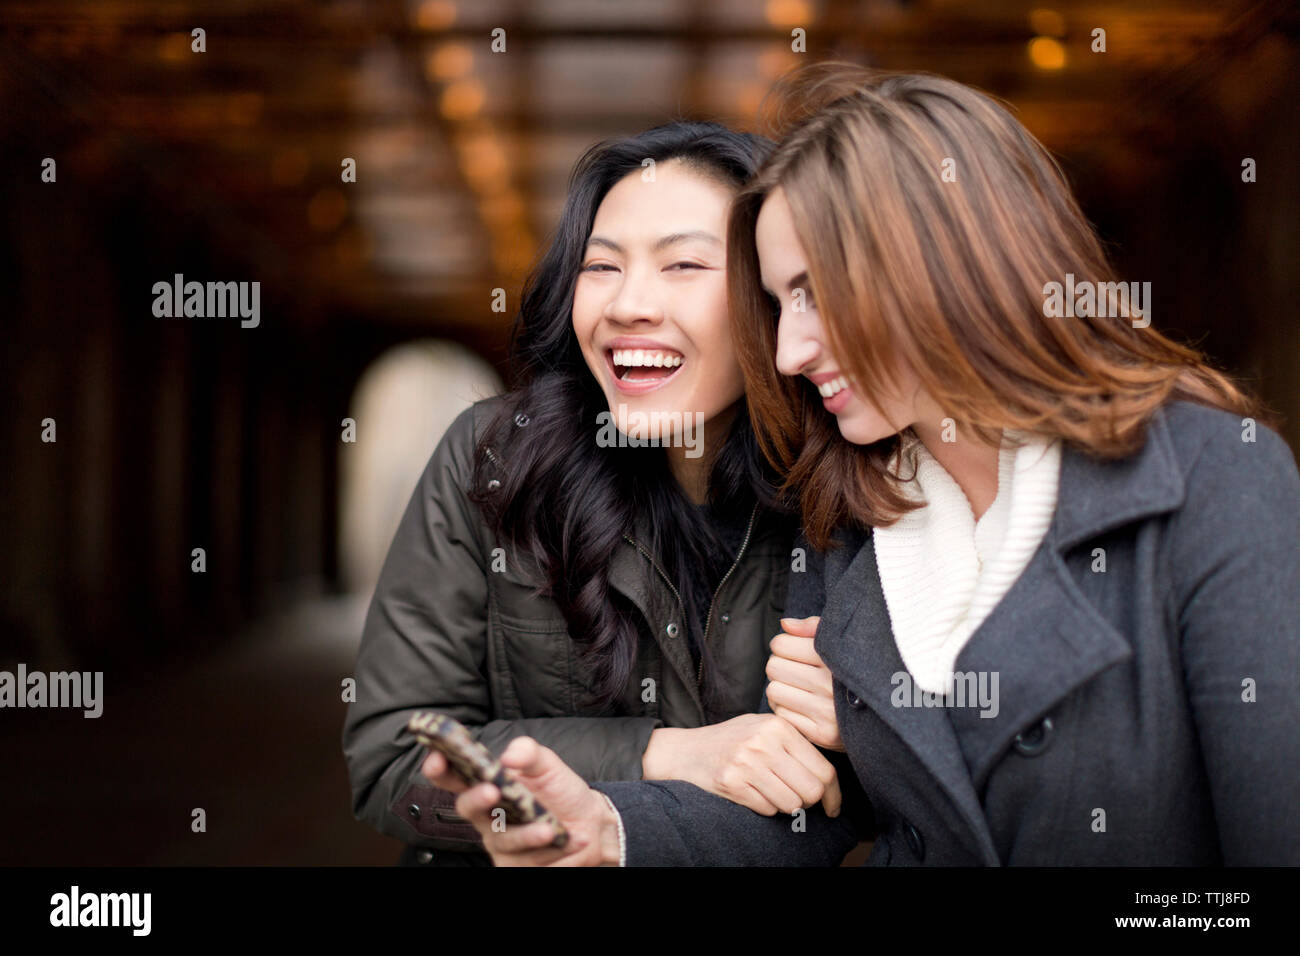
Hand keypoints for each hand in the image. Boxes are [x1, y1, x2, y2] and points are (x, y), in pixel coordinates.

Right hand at [420, 737, 618, 866]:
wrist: (590, 823)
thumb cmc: (561, 792)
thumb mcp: (548, 765)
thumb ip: (528, 752)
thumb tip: (509, 756)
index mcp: (488, 784)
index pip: (454, 775)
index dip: (439, 767)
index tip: (438, 757)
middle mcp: (487, 815)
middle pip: (466, 808)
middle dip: (476, 799)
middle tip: (491, 790)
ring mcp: (500, 841)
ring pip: (502, 839)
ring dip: (525, 835)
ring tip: (548, 829)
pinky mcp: (515, 864)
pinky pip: (522, 862)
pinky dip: (546, 852)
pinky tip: (562, 841)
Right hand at [641, 712, 840, 817]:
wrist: (688, 751)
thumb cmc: (733, 740)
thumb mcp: (764, 728)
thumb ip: (795, 743)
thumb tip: (830, 778)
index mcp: (779, 726)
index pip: (823, 769)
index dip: (834, 794)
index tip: (833, 807)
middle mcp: (764, 742)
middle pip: (811, 790)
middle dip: (809, 802)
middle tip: (800, 799)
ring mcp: (747, 762)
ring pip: (791, 803)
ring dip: (786, 805)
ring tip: (773, 792)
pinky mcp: (732, 782)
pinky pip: (768, 809)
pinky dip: (766, 807)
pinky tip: (755, 793)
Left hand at [766, 616, 844, 751]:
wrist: (881, 713)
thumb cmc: (853, 670)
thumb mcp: (842, 641)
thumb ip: (813, 627)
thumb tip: (785, 624)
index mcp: (836, 658)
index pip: (780, 644)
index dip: (782, 645)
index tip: (793, 650)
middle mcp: (831, 685)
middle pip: (773, 667)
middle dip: (780, 665)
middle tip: (795, 669)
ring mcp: (827, 712)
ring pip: (773, 691)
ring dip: (780, 687)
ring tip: (797, 687)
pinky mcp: (822, 733)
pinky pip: (781, 714)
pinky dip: (785, 708)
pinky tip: (800, 704)